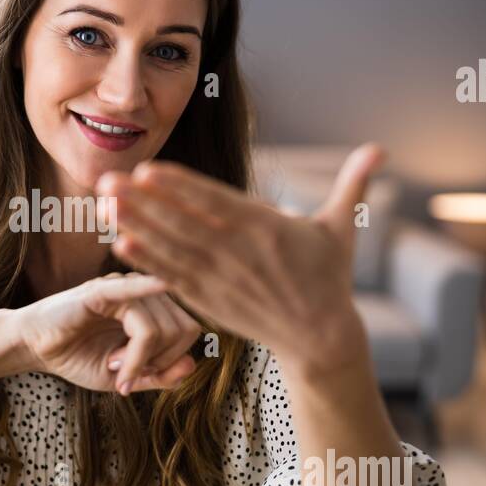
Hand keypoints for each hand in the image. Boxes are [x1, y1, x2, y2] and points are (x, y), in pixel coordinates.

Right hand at [12, 272, 201, 394]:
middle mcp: (143, 292)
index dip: (172, 360)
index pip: (189, 330)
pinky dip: (147, 321)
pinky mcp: (101, 291)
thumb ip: (160, 375)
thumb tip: (192, 365)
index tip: (139, 375)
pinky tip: (145, 334)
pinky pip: (135, 298)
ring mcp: (124, 288)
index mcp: (153, 307)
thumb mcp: (126, 377)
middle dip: (159, 360)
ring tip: (112, 363)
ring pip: (157, 328)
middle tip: (125, 371)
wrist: (36, 348)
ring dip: (136, 358)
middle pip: (182, 328)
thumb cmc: (78, 356)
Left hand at [95, 144, 385, 380]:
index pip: (214, 202)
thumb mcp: (341, 228)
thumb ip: (354, 184)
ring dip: (134, 226)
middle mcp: (239, 253)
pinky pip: (172, 278)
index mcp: (265, 228)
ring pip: (170, 248)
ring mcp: (222, 279)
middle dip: (142, 201)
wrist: (319, 337)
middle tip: (106, 179)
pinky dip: (145, 263)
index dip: (179, 187)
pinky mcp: (210, 301)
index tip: (148, 169)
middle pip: (182, 222)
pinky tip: (118, 245)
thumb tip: (381, 148)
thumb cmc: (328, 277)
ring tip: (104, 205)